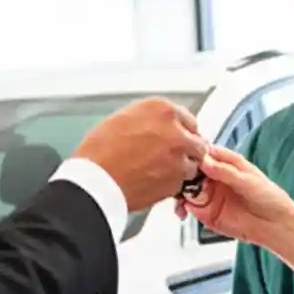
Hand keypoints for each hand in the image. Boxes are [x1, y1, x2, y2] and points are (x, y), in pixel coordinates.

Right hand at [73, 97, 207, 211]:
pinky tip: (156, 180)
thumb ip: (148, 119)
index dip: (182, 130)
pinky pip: (183, 182)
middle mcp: (176, 131)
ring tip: (161, 170)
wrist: (96, 180)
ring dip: (182, 167)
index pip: (188, 119)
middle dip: (187, 148)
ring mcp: (179, 157)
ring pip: (194, 163)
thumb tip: (156, 124)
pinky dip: (174, 183)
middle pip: (197, 141)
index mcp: (162, 110)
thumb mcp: (122, 118)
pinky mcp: (176, 181)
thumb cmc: (100, 151)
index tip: (179, 136)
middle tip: (172, 155)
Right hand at [175, 144, 293, 243]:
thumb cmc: (270, 199)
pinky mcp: (206, 211)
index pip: (204, 152)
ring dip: (177, 189)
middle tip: (177, 177)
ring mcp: (209, 194)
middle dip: (180, 171)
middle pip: (190, 168)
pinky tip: (182, 208)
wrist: (275, 226)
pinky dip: (180, 206)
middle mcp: (215, 177)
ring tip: (179, 194)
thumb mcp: (249, 181)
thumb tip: (206, 162)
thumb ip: (226, 172)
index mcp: (227, 163)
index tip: (183, 157)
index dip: (192, 153)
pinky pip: (187, 206)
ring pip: (185, 187)